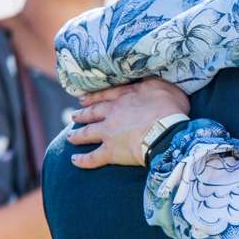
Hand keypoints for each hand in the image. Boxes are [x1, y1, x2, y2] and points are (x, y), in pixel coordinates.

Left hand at [68, 79, 189, 168]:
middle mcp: (111, 114)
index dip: (94, 97)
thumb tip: (148, 77)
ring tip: (70, 136)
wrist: (165, 132)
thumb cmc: (169, 108)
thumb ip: (151, 82)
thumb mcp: (161, 86)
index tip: (83, 99)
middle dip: (82, 115)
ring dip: (77, 135)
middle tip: (73, 116)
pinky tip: (74, 161)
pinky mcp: (110, 152)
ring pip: (87, 134)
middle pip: (92, 114)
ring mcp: (108, 133)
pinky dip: (82, 160)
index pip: (105, 96)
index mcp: (124, 97)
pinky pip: (92, 158)